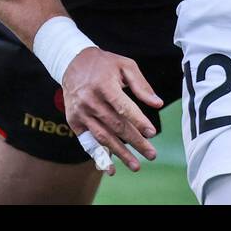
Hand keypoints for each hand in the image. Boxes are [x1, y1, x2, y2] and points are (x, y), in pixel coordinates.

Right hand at [61, 48, 163, 174]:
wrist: (72, 63)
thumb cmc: (104, 64)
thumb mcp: (125, 66)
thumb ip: (141, 85)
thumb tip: (158, 104)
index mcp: (104, 85)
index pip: (123, 107)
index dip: (138, 121)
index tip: (152, 133)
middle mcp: (90, 100)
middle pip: (116, 126)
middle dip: (135, 142)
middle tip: (152, 154)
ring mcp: (80, 113)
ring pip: (103, 137)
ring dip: (120, 154)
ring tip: (136, 165)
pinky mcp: (74, 122)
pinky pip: (88, 141)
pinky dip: (98, 156)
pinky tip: (109, 168)